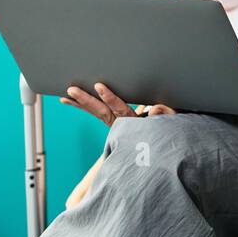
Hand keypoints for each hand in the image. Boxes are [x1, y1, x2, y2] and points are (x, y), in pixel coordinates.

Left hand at [60, 82, 174, 125]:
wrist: (165, 149)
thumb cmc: (170, 132)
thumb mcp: (172, 122)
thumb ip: (166, 113)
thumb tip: (154, 108)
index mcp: (135, 124)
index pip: (120, 109)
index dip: (109, 98)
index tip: (99, 86)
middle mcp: (123, 126)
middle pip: (102, 112)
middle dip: (86, 100)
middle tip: (71, 90)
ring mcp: (117, 126)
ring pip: (97, 114)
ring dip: (80, 104)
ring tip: (65, 96)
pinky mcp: (116, 124)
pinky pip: (99, 114)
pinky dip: (85, 107)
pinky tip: (72, 101)